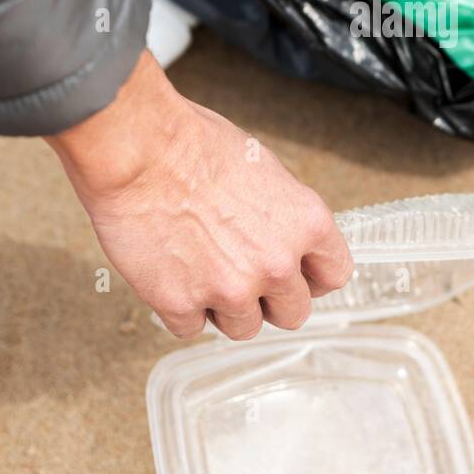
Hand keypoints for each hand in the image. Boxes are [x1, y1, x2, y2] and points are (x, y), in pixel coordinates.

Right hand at [46, 50, 351, 338]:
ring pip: (244, 328)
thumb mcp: (264, 170)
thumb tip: (284, 238)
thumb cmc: (193, 145)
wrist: (139, 149)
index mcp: (306, 224)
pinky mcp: (182, 304)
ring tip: (200, 268)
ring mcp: (230, 290)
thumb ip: (283, 216)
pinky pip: (191, 328)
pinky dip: (180, 308)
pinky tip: (170, 272)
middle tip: (242, 274)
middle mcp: (276, 263)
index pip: (334, 275)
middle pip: (293, 313)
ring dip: (225, 307)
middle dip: (270, 299)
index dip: (312, 277)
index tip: (298, 276)